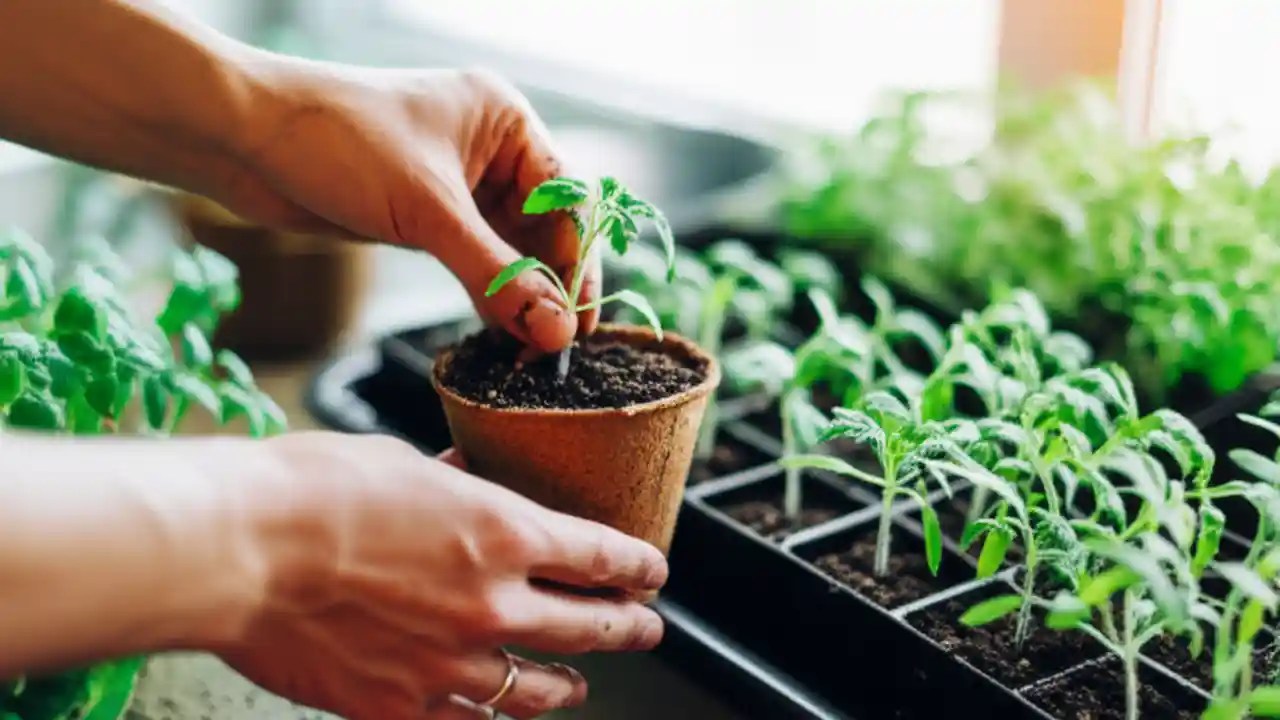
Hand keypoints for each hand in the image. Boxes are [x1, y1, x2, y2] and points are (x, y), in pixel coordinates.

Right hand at [212, 433, 666, 719]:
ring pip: (539, 686)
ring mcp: (451, 664)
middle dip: (628, 627)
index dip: (638, 566)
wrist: (241, 549)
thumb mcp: (400, 464)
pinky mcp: (400, 706)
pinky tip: (500, 713)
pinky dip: (493, 717)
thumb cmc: (313, 490)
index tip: (654, 572)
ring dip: (569, 683)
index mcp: (506, 532)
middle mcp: (495, 604)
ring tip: (580, 684)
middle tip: (646, 628)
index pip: (602, 556)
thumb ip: (450, 484)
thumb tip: (465, 480)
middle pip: (590, 626)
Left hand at [213, 60, 598, 355]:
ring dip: (519, 297)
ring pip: (510, 249)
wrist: (242, 138)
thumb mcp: (427, 212)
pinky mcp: (426, 215)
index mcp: (506, 120)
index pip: (567, 198)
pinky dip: (486, 294)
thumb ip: (496, 275)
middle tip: (555, 349)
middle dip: (549, 286)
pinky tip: (497, 333)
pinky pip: (475, 260)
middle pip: (544, 228)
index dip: (576, 264)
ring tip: (529, 352)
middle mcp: (491, 149)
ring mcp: (459, 183)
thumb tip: (556, 332)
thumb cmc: (337, 142)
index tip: (578, 325)